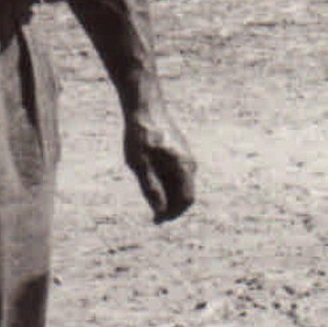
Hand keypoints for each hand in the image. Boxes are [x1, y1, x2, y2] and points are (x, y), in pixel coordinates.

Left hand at [122, 104, 199, 222]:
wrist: (145, 106)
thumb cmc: (140, 133)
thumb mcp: (138, 163)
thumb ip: (150, 187)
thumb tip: (159, 210)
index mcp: (183, 166)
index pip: (186, 199)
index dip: (173, 213)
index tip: (158, 220)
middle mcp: (189, 163)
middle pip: (185, 194)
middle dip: (171, 207)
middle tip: (154, 217)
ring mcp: (186, 156)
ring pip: (182, 185)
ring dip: (169, 196)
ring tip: (152, 203)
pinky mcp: (179, 152)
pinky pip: (178, 175)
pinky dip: (168, 185)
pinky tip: (153, 186)